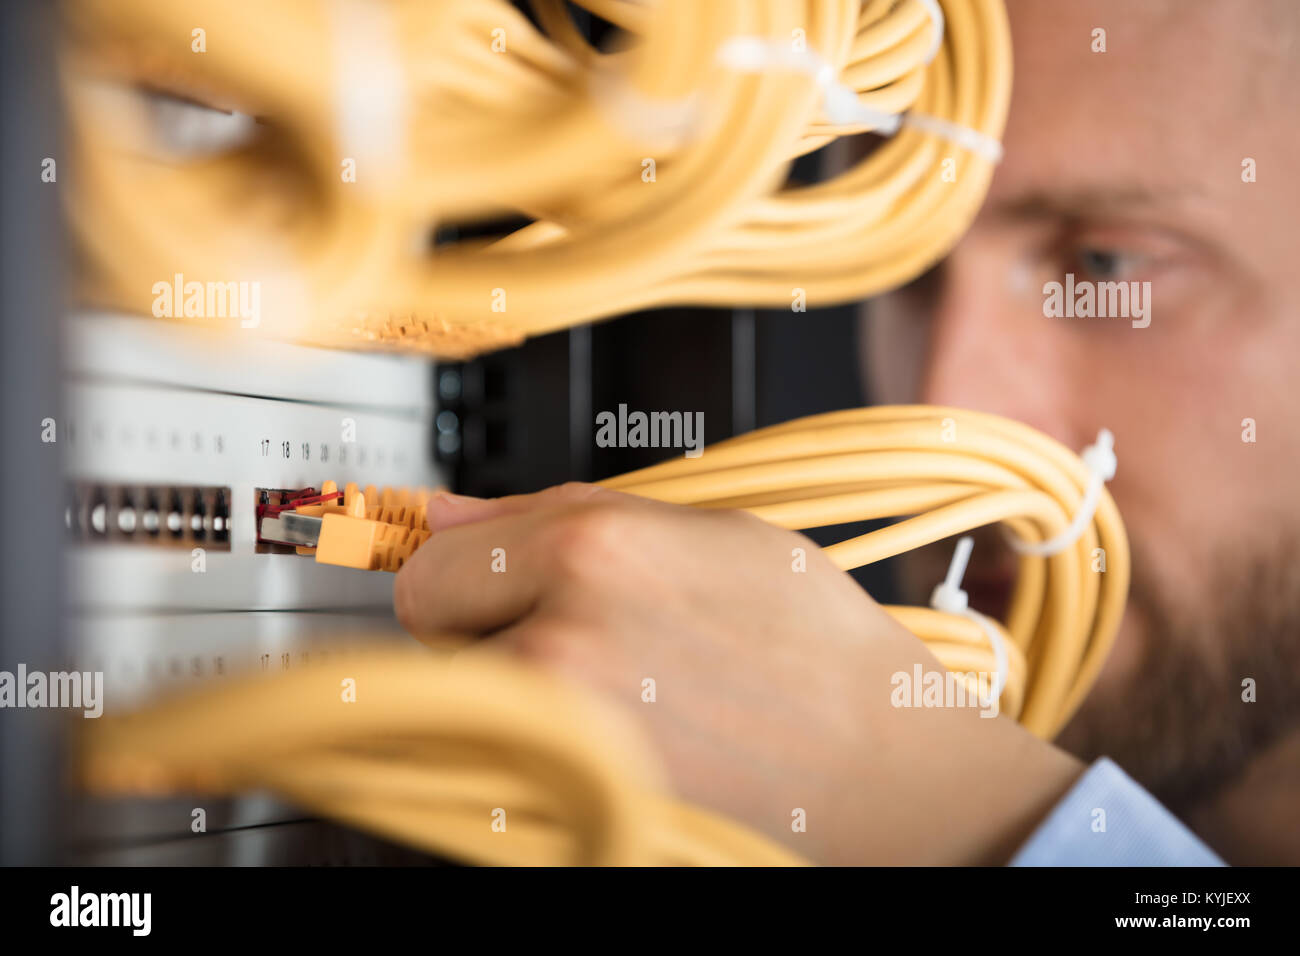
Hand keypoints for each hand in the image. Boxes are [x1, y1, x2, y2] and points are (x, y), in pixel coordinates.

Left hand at [393, 482, 1082, 863]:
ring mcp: (562, 733)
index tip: (485, 590)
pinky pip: (498, 763)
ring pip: (462, 702)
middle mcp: (562, 639)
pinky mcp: (572, 803)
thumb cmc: (817, 648)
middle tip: (564, 640)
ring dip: (507, 690)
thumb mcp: (706, 534)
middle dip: (478, 629)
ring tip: (606, 693)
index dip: (464, 575)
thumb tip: (445, 510)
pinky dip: (531, 750)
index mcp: (592, 549)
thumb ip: (559, 512)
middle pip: (430, 635)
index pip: (432, 565)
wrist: (891, 767)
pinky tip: (612, 738)